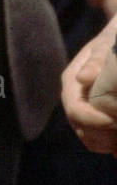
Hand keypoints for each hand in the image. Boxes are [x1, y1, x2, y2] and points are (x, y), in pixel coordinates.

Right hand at [61, 14, 116, 155]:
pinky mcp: (98, 117)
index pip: (75, 110)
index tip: (113, 120)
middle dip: (104, 136)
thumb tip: (83, 78)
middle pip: (81, 129)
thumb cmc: (114, 40)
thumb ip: (96, 60)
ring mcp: (86, 109)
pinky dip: (113, 144)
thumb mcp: (107, 44)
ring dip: (109, 142)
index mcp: (72, 82)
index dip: (93, 121)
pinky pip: (101, 140)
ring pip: (90, 139)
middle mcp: (75, 98)